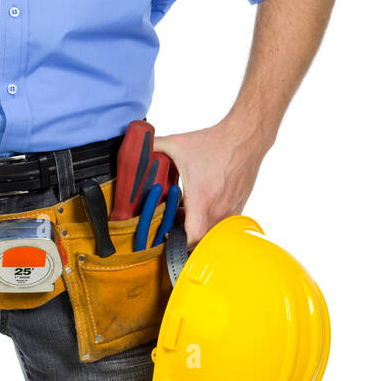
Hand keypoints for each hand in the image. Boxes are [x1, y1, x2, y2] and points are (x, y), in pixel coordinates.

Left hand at [153, 118, 270, 246]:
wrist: (244, 137)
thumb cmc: (213, 143)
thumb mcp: (178, 144)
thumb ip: (154, 146)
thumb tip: (137, 146)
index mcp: (201, 199)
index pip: (193, 238)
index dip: (179, 242)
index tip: (169, 234)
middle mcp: (218, 209)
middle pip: (202, 241)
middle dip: (187, 238)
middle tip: (176, 225)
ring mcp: (231, 209)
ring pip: (214, 234)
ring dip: (201, 230)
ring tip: (190, 215)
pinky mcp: (240, 205)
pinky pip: (225, 225)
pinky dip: (214, 222)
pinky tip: (205, 207)